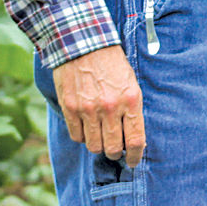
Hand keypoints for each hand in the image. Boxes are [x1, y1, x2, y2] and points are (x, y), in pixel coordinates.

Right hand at [51, 45, 145, 165]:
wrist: (84, 44)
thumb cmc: (112, 63)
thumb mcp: (131, 82)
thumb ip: (131, 108)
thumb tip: (132, 137)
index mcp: (131, 100)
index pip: (136, 140)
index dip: (135, 156)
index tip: (134, 162)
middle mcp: (110, 107)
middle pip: (112, 148)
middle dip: (115, 153)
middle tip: (115, 149)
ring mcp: (88, 109)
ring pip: (94, 146)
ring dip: (98, 145)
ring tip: (100, 135)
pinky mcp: (70, 108)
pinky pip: (76, 136)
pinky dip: (82, 136)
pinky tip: (86, 126)